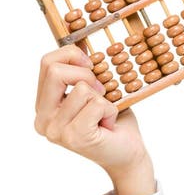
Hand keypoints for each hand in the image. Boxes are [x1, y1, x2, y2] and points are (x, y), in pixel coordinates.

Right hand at [35, 44, 154, 194]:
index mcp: (43, 106)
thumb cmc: (111, 121)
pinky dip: (110, 109)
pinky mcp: (74, 137)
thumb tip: (78, 41)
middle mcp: (43, 119)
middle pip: (55, 72)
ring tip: (104, 115)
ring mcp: (56, 130)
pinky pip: (96, 104)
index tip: (90, 64)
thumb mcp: (93, 91)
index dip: (71, 55)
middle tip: (101, 91)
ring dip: (103, 98)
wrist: (128, 153)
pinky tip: (108, 124)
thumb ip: (79, 73)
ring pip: (82, 88)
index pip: (46, 64)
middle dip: (86, 75)